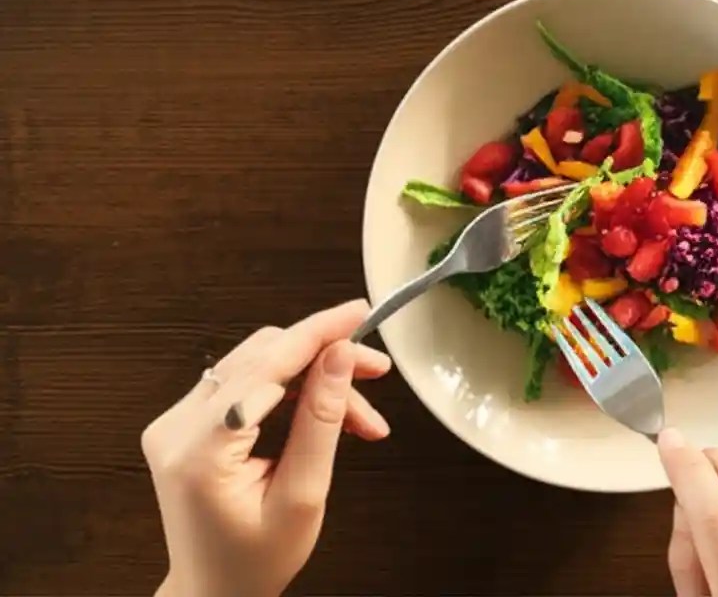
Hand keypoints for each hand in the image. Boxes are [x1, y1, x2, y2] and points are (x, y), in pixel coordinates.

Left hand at [141, 300, 391, 596]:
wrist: (213, 591)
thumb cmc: (255, 560)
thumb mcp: (303, 496)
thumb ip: (321, 421)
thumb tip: (338, 357)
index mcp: (200, 450)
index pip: (266, 366)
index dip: (318, 333)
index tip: (359, 312)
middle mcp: (176, 427)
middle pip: (264, 357)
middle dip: (326, 360)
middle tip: (376, 374)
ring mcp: (175, 423)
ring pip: (260, 366)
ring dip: (315, 378)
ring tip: (362, 416)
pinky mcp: (185, 424)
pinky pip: (246, 384)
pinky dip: (292, 391)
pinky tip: (327, 413)